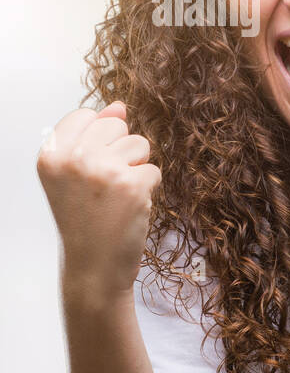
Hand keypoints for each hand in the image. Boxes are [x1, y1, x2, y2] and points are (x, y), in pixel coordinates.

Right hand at [36, 101, 161, 301]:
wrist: (94, 267)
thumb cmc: (85, 220)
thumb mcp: (76, 174)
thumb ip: (94, 135)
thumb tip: (119, 106)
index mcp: (51, 154)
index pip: (87, 116)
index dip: (99, 139)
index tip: (90, 169)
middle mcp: (73, 158)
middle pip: (117, 126)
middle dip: (121, 152)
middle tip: (105, 186)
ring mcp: (102, 170)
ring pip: (140, 144)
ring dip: (137, 169)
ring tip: (117, 196)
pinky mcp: (131, 185)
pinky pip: (154, 170)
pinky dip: (149, 189)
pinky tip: (130, 208)